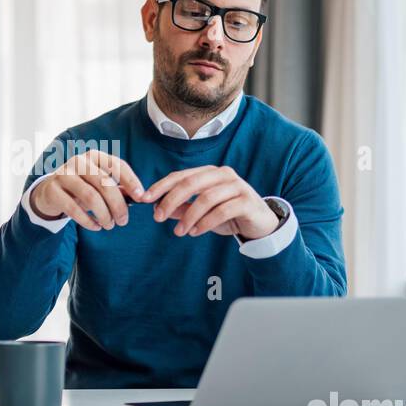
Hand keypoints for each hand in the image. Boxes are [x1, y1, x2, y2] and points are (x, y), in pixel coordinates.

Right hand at [29, 150, 144, 231]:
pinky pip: (74, 209)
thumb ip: (118, 188)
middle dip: (118, 205)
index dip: (131, 180)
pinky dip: (88, 221)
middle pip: (104, 184)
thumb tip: (140, 197)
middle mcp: (78, 161)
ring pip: (90, 197)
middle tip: (123, 221)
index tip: (141, 197)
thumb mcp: (99, 183)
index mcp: (94, 156)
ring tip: (110, 225)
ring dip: (104, 215)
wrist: (50, 192)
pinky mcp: (52, 190)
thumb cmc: (82, 187)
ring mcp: (63, 174)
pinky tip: (96, 227)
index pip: (116, 165)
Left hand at [141, 165, 279, 240]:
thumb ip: (182, 208)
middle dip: (171, 200)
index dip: (161, 187)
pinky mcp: (247, 201)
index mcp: (209, 173)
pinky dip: (206, 222)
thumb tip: (158, 208)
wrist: (260, 224)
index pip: (181, 176)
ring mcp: (237, 186)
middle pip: (191, 183)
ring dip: (189, 216)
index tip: (144, 199)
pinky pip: (223, 210)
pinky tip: (196, 232)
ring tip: (179, 232)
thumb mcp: (201, 213)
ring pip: (206, 198)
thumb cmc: (229, 215)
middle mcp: (223, 175)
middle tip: (158, 217)